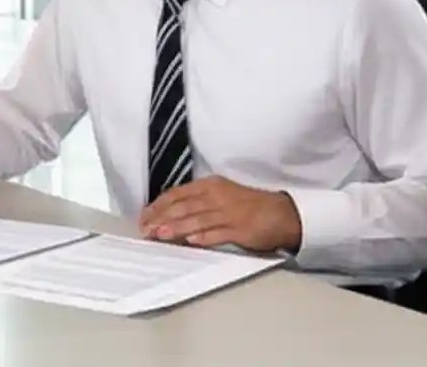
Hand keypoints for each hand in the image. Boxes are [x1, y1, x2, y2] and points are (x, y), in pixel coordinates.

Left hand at [139, 176, 301, 251]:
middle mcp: (217, 197)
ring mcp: (229, 213)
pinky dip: (203, 237)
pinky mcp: (240, 229)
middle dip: (161, 218)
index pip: (176, 194)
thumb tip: (169, 215)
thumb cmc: (248, 205)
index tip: (144, 217)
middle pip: (183, 206)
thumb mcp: (220, 196)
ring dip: (176, 227)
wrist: (282, 213)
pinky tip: (190, 241)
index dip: (158, 206)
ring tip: (160, 235)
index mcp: (210, 186)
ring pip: (196, 219)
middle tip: (146, 229)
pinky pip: (218, 233)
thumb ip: (196, 203)